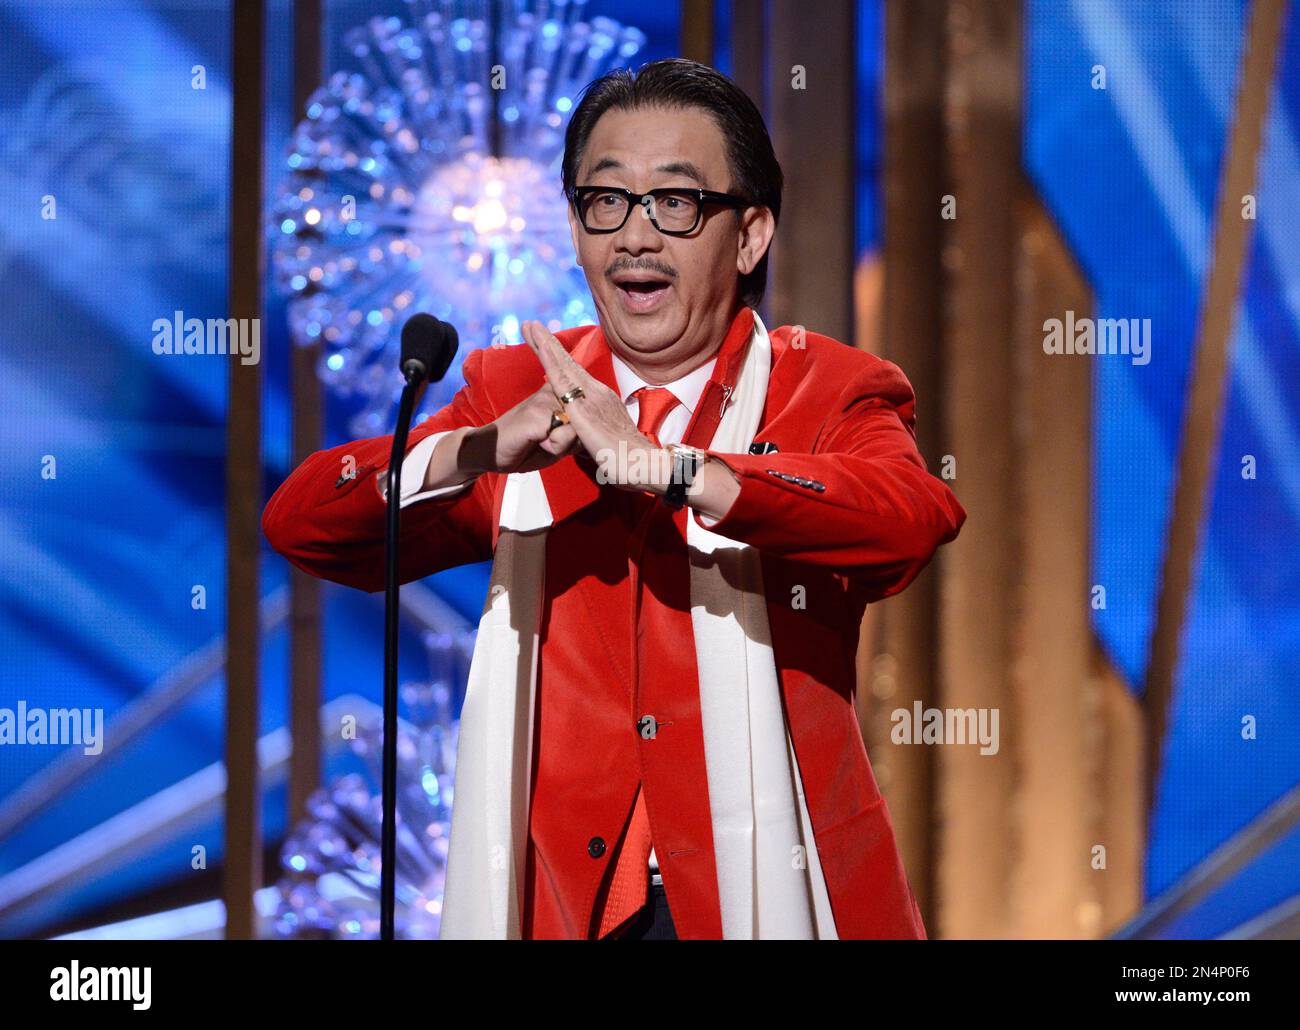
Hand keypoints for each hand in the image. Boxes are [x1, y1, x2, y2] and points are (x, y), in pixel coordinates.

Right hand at [465, 381, 581, 474]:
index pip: (592, 414)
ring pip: (577, 430)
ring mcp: (545, 398)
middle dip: (573, 440)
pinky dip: (555, 448)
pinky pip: (565, 437)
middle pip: (587, 423)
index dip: (580, 435)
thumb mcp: (561, 440)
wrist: (489, 450)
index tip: (554, 433)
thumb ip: (579, 430)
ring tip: (542, 440)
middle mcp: (555, 388)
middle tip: (547, 439)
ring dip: (563, 444)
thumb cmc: (527, 447)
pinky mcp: (537, 412)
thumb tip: (596, 427)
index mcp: (560, 389)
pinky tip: (537, 442)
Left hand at [521, 319, 664, 490]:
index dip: (559, 358)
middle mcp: (598, 393)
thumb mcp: (607, 441)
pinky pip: (564, 382)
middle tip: (531, 324)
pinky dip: (551, 362)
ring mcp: (592, 399)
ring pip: (564, 366)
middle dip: (548, 343)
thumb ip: (595, 433)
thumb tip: (589, 435)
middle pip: (568, 363)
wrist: (646, 466)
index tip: (543, 343)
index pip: (575, 374)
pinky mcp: (584, 410)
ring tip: (532, 327)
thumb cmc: (628, 461)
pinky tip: (541, 349)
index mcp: (601, 400)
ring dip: (547, 345)